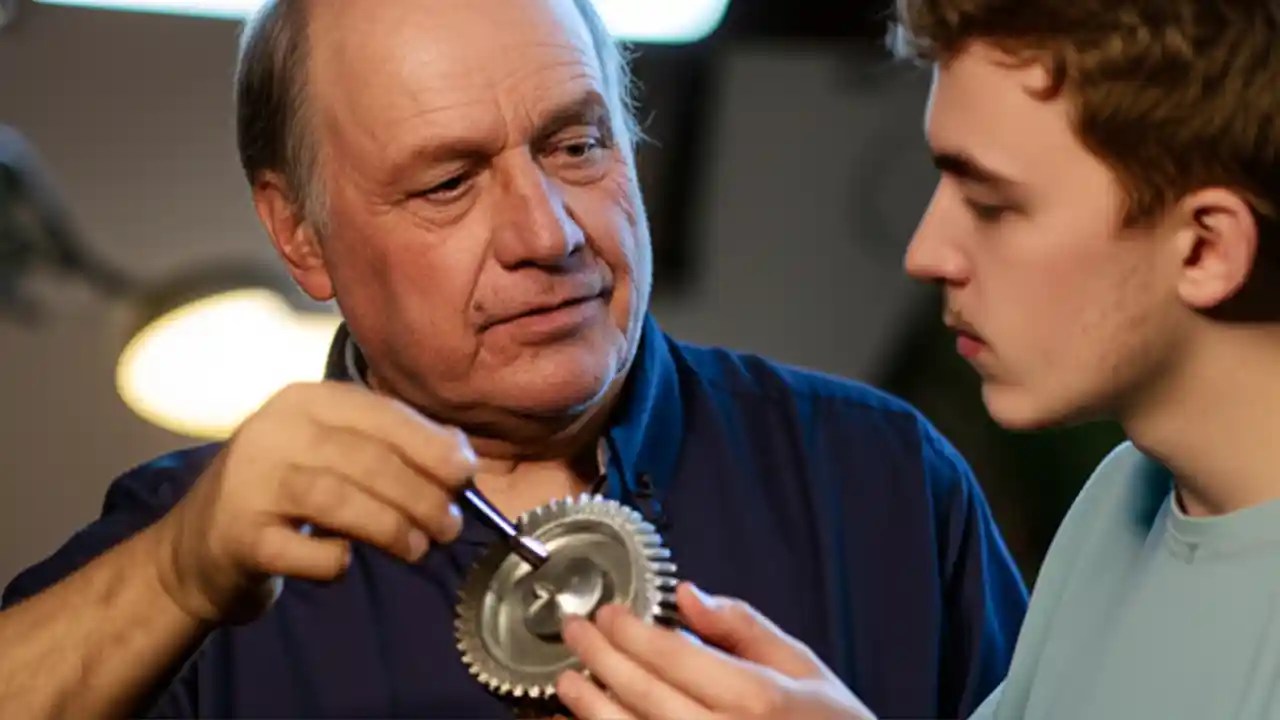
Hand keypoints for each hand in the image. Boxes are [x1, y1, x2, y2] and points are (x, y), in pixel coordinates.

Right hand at [147, 381, 477, 623]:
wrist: (196, 548)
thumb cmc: (283, 494)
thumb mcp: (332, 452)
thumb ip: (391, 446)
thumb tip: (462, 457)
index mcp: (305, 400)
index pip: (381, 415)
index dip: (431, 445)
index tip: (465, 474)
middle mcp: (274, 431)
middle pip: (368, 459)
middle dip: (421, 494)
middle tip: (448, 525)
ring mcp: (251, 482)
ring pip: (341, 500)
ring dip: (392, 527)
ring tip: (417, 547)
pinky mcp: (240, 537)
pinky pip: (308, 552)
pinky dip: (337, 561)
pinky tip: (342, 561)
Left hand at [556, 582, 875, 719]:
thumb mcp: (801, 666)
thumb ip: (743, 627)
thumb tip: (690, 595)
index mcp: (759, 699)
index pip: (677, 658)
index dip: (633, 633)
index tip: (608, 614)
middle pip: (646, 695)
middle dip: (603, 659)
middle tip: (577, 633)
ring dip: (593, 708)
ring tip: (568, 681)